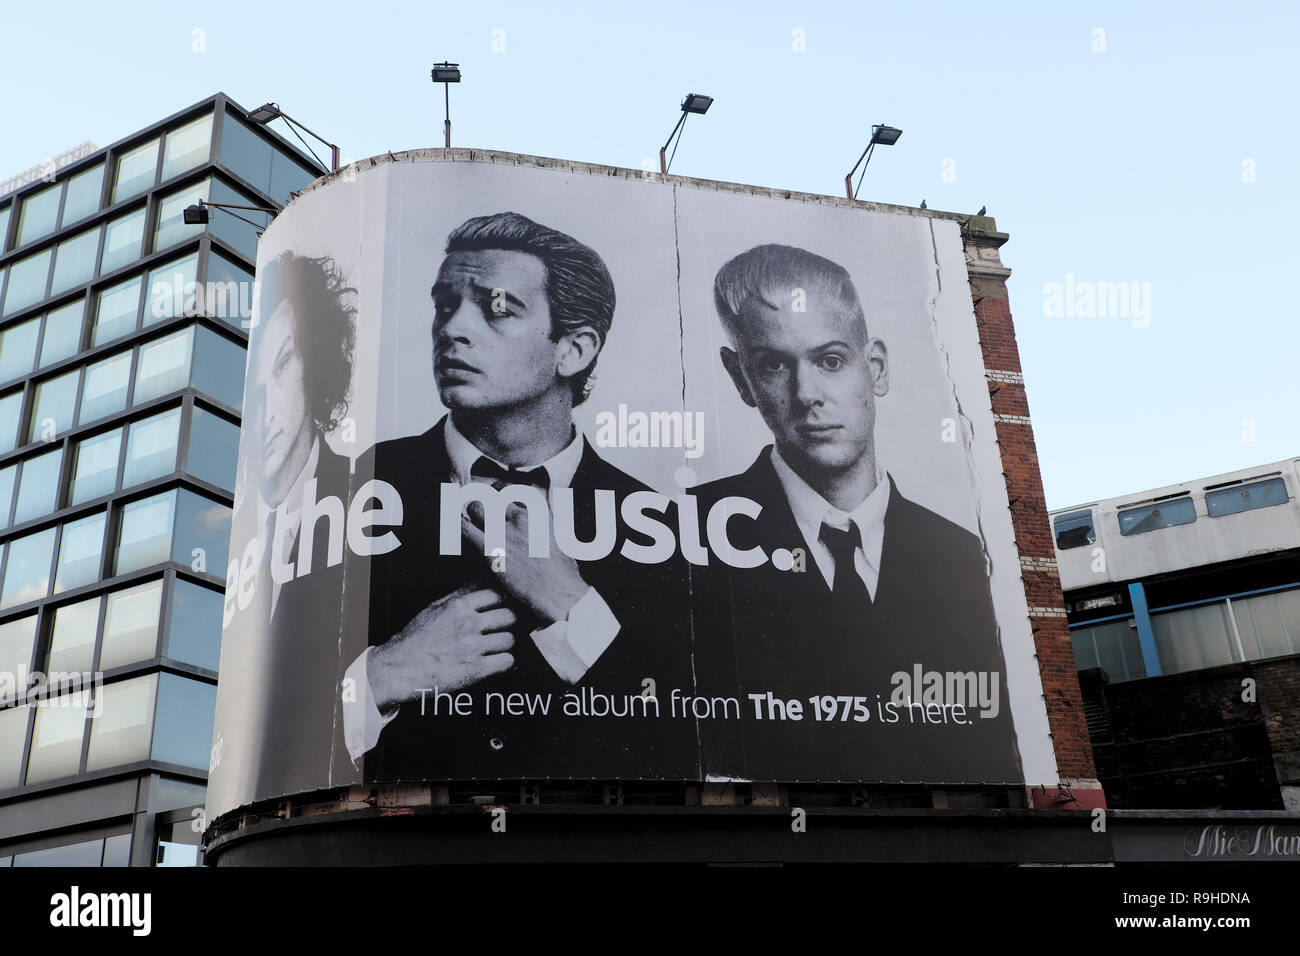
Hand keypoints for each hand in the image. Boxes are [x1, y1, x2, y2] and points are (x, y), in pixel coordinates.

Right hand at [369, 585, 516, 709]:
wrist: (399, 669)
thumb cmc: (414, 639)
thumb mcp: (434, 609)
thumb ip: (459, 596)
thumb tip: (482, 583)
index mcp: (458, 606)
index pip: (496, 595)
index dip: (502, 602)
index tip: (502, 608)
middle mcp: (468, 624)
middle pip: (508, 616)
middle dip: (507, 622)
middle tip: (501, 628)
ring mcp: (473, 647)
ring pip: (509, 639)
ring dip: (505, 644)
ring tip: (496, 646)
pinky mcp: (476, 670)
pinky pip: (507, 661)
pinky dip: (504, 662)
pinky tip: (495, 661)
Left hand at [463, 501, 588, 625]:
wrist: (559, 593)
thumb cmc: (562, 573)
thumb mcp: (557, 538)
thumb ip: (541, 524)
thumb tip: (531, 522)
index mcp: (538, 511)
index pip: (510, 488)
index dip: (497, 492)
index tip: (493, 498)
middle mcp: (520, 516)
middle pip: (491, 497)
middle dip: (483, 503)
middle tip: (478, 513)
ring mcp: (504, 531)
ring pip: (475, 508)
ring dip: (470, 514)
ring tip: (469, 522)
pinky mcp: (490, 550)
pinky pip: (465, 530)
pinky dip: (458, 527)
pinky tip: (457, 530)